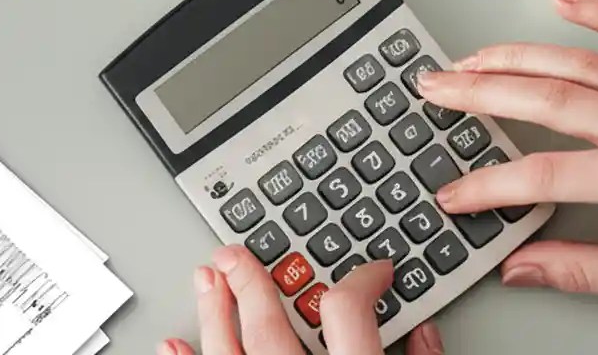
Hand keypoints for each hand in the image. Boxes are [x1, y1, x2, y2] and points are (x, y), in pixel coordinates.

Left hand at [159, 245, 443, 354]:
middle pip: (268, 326)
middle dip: (252, 282)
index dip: (362, 280)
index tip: (373, 272)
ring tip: (204, 278)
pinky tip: (173, 342)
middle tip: (235, 253)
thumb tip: (423, 332)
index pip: (349, 311)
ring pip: (227, 352)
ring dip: (214, 312)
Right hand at [420, 0, 597, 303]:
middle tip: (433, 89)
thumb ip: (580, 270)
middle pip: (546, 97)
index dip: (486, 186)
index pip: (540, 176)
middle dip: (478, 93)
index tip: (453, 193)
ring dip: (515, 54)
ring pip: (578, 61)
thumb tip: (518, 266)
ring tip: (469, 57)